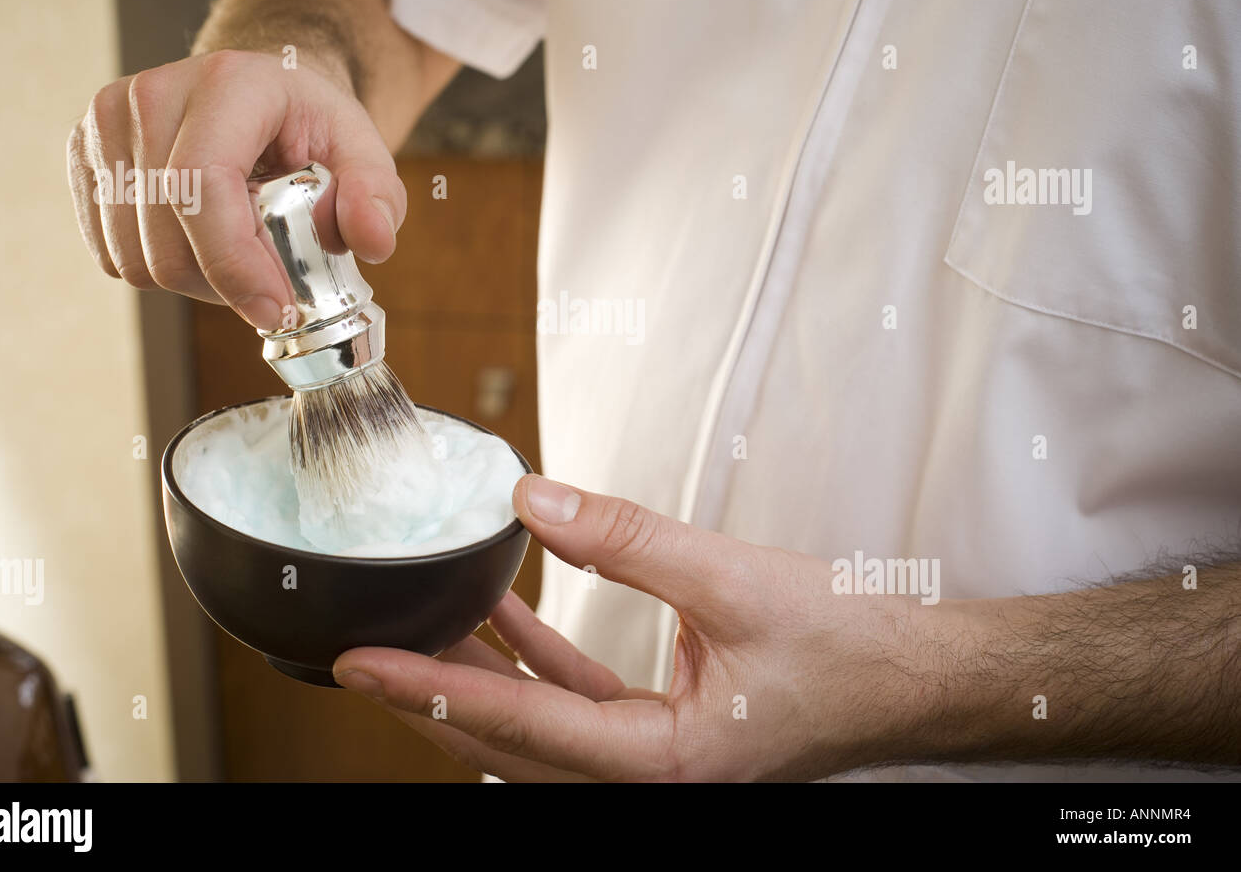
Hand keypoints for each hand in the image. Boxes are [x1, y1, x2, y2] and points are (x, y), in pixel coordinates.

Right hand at [65, 50, 405, 329]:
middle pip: (166, 240)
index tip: (276, 308)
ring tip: (241, 250)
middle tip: (272, 277)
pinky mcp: (84, 158)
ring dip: (196, 280)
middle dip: (226, 281)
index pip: (201, 187)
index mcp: (227, 84)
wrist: (260, 91)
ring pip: (136, 259)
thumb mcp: (362, 151)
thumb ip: (377, 195)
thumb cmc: (308, 125)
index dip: (235, 263)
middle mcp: (152, 95)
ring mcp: (107, 126)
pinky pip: (113, 255)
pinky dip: (163, 268)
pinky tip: (201, 240)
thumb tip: (373, 240)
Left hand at [333, 475, 951, 780]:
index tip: (362, 663)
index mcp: (664, 764)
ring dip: (478, 675)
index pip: (519, 726)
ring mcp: (654, 756)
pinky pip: (576, 698)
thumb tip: (532, 502)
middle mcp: (648, 776)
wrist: (917, 676)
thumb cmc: (851, 647)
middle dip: (433, 693)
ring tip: (418, 624)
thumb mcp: (734, 581)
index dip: (432, 690)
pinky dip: (533, 657)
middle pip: (509, 741)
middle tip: (361, 651)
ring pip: (536, 724)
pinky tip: (504, 607)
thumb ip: (627, 540)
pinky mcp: (665, 726)